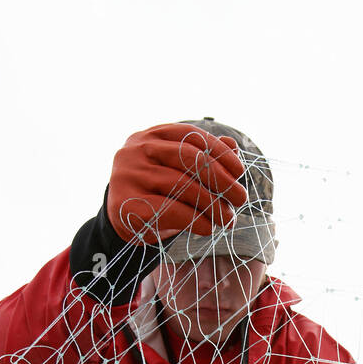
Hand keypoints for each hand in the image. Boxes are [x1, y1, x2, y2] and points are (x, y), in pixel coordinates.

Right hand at [106, 123, 247, 245]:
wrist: (122, 220)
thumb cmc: (156, 192)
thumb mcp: (178, 172)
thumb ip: (202, 157)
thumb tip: (234, 146)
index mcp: (150, 136)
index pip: (190, 135)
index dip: (219, 152)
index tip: (240, 172)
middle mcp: (136, 150)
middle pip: (187, 158)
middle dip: (220, 178)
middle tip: (240, 198)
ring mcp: (128, 176)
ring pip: (180, 185)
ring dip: (211, 204)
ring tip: (228, 219)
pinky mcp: (125, 204)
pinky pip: (169, 210)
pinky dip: (195, 220)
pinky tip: (208, 228)